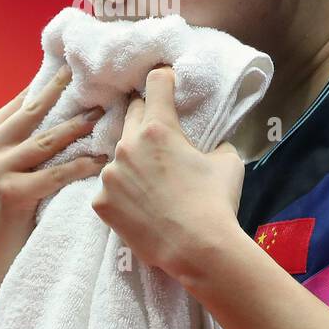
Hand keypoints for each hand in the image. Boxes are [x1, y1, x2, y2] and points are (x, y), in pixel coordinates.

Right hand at [0, 64, 108, 291]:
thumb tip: (45, 104)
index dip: (49, 85)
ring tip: (105, 113)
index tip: (76, 69)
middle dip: (65, 91)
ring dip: (80, 125)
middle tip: (94, 75)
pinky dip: (83, 165)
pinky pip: (57, 172)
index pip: (20, 103)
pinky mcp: (12, 194)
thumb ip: (12, 141)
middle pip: (33, 111)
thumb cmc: (2, 215)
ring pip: (48, 139)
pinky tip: (102, 159)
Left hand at [90, 65, 245, 282]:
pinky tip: (140, 207)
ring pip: (119, 156)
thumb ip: (213, 143)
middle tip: (160, 136)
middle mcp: (128, 145)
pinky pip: (110, 189)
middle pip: (132, 114)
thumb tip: (210, 145)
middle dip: (147, 119)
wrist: (198, 249)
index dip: (163, 79)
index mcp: (159, 128)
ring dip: (133, 160)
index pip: (155, 83)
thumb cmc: (216, 202)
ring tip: (151, 183)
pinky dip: (123, 193)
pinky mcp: (101, 202)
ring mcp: (110, 175)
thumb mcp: (227, 161)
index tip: (166, 82)